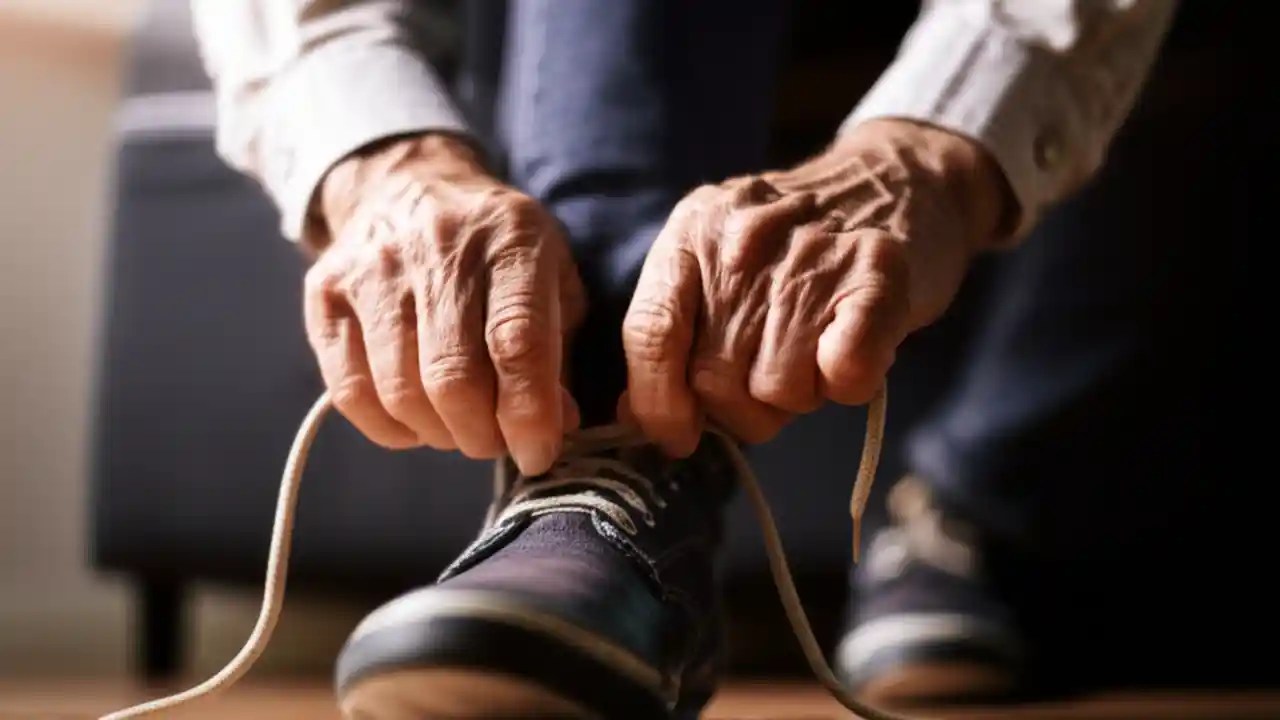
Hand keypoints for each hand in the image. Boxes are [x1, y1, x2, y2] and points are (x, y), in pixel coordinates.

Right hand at [304, 134, 585, 473]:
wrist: (410, 187)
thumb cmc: (497, 251)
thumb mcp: (552, 280)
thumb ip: (559, 352)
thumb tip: (557, 427)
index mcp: (511, 240)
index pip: (516, 344)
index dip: (529, 415)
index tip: (538, 453)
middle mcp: (438, 249)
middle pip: (453, 378)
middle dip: (481, 435)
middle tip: (496, 443)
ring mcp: (373, 269)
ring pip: (401, 392)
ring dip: (438, 434)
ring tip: (459, 428)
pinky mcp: (326, 293)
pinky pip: (350, 392)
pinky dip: (390, 428)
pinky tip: (416, 420)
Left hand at [622, 119, 1010, 454]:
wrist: (895, 181)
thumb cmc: (792, 248)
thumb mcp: (715, 264)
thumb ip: (673, 333)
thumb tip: (639, 421)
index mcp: (692, 232)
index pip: (650, 335)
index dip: (657, 403)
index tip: (678, 434)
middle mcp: (744, 237)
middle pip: (713, 378)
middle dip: (741, 406)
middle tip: (772, 374)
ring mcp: (813, 251)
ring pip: (779, 388)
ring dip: (799, 394)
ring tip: (813, 352)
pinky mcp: (879, 272)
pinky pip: (844, 373)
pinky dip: (848, 384)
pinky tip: (847, 350)